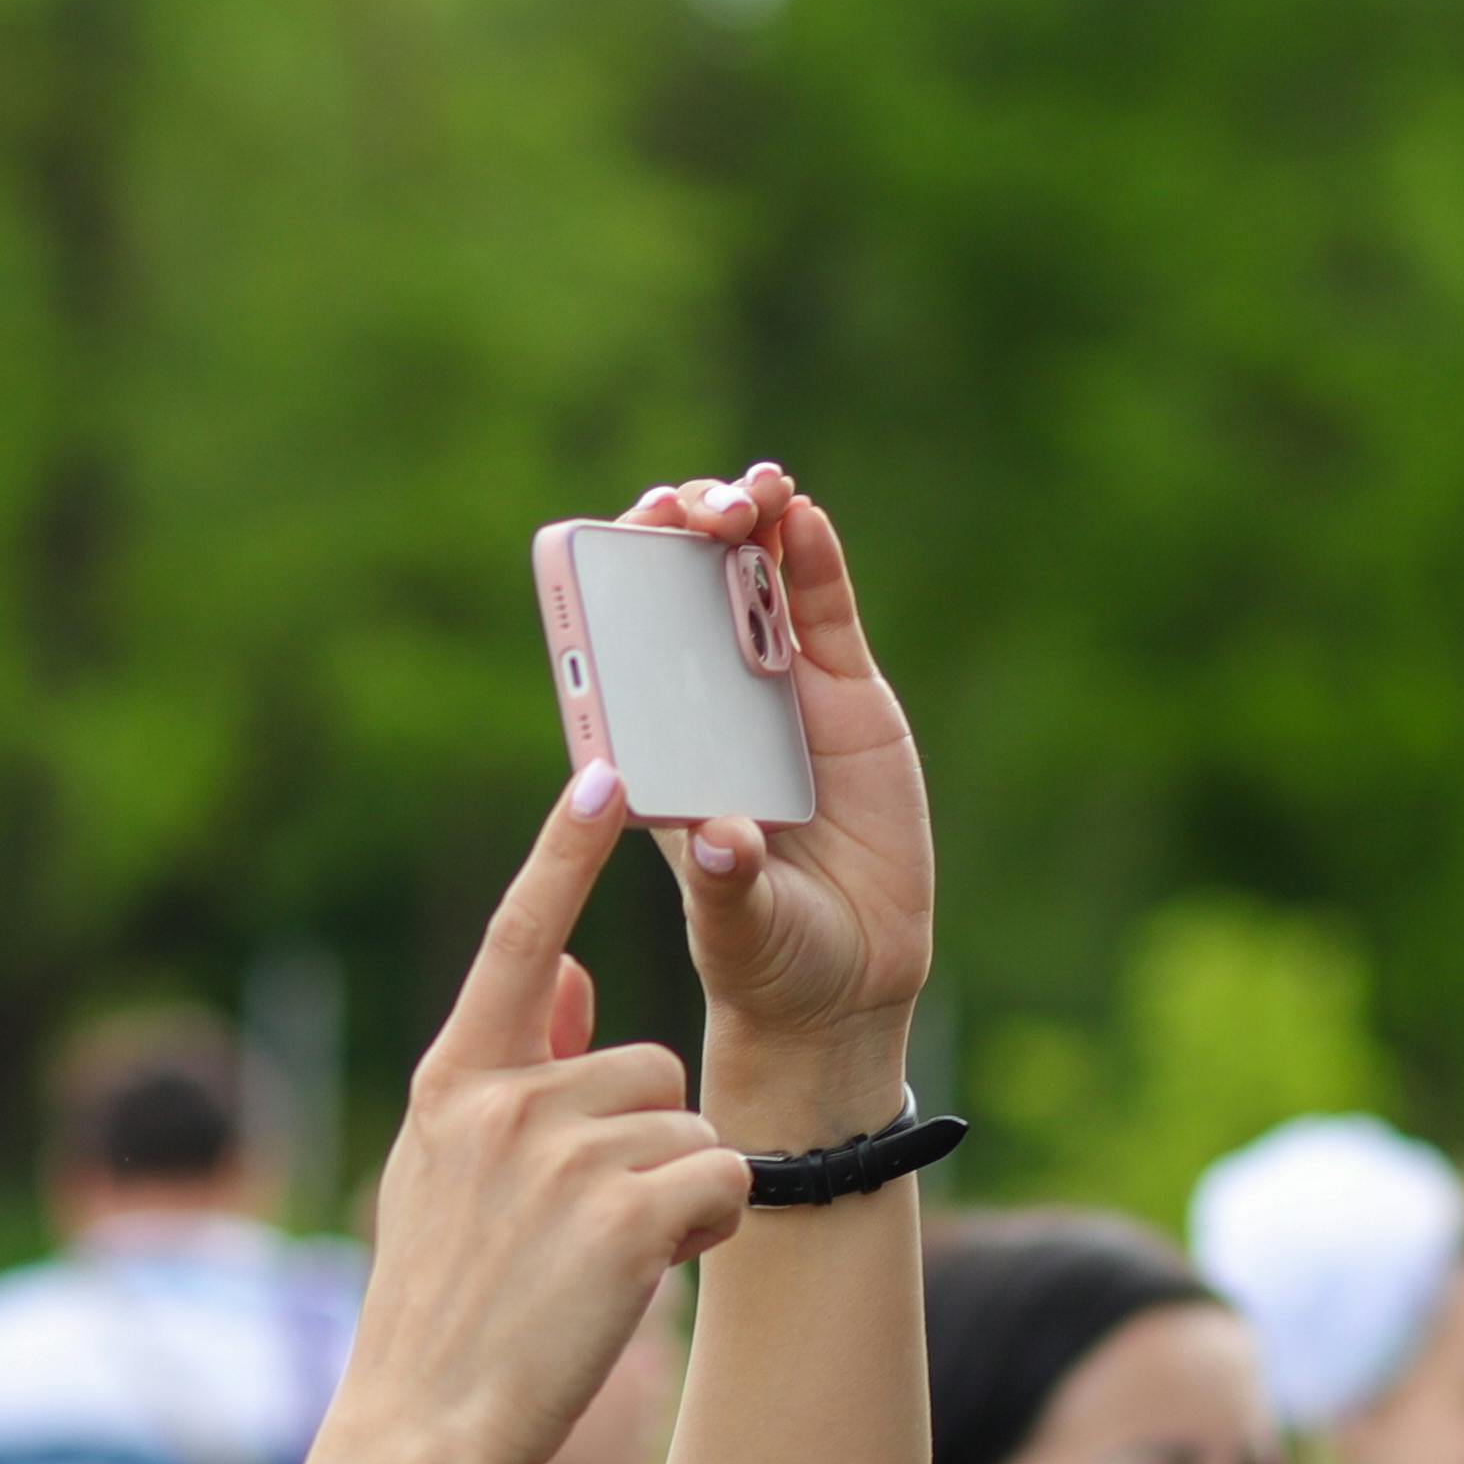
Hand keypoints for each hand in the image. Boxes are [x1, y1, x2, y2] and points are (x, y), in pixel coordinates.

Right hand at [343, 785, 760, 1463]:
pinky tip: (644, 1277)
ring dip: (677, 1196)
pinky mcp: (628, 1214)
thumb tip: (583, 970)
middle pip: (650, 1066)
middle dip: (645, 1143)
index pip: (518, 942)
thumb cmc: (440, 1307)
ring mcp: (564, 1155)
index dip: (561, 857)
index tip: (603, 774)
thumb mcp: (443, 1171)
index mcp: (455, 1080)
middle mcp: (504, 1101)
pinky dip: (704, 1234)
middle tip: (585, 1229)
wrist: (423, 1429)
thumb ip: (513, 1064)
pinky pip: (721, 1183)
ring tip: (601, 1264)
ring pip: (691, 1129)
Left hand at [587, 465, 935, 1085]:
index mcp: (650, 744)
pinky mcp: (842, 696)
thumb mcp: (737, 924)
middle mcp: (702, 703)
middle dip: (683, 532)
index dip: (616, 576)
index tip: (625, 537)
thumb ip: (725, 882)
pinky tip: (804, 519)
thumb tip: (720, 838)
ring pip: (753, 583)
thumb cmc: (766, 951)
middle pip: (681, 589)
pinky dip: (813, 562)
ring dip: (749, 525)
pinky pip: (822, 613)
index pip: (617, 639)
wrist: (848, 973)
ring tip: (757, 490)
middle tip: (693, 510)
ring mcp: (773, 691)